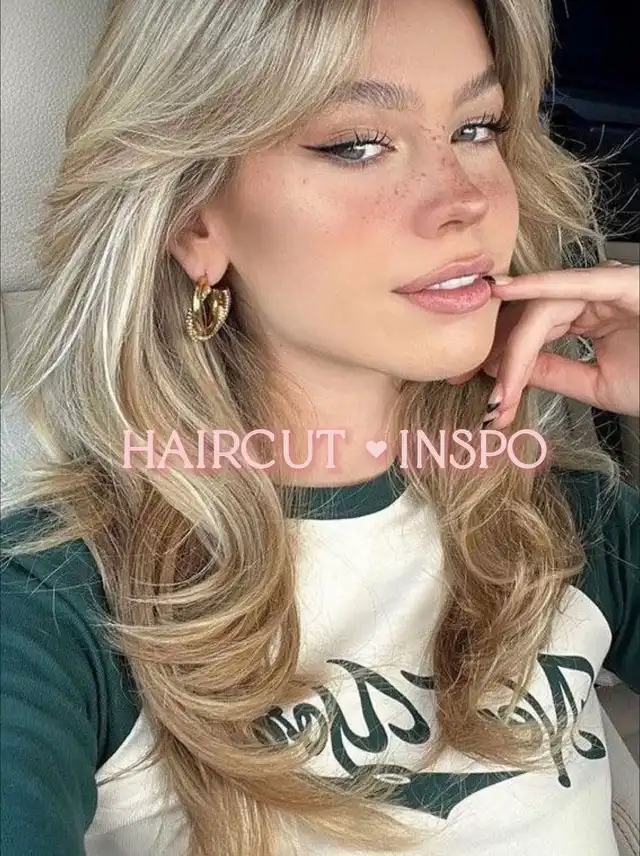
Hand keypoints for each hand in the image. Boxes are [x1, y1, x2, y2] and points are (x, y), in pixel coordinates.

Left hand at [447, 261, 639, 430]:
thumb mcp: (598, 385)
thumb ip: (556, 372)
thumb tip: (506, 370)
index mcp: (592, 315)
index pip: (535, 331)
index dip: (507, 360)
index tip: (491, 400)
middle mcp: (598, 295)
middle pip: (531, 317)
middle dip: (501, 353)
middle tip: (478, 389)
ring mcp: (612, 285)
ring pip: (544, 308)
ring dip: (517, 345)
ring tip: (497, 384)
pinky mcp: (625, 283)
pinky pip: (575, 284)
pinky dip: (539, 286)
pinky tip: (503, 291)